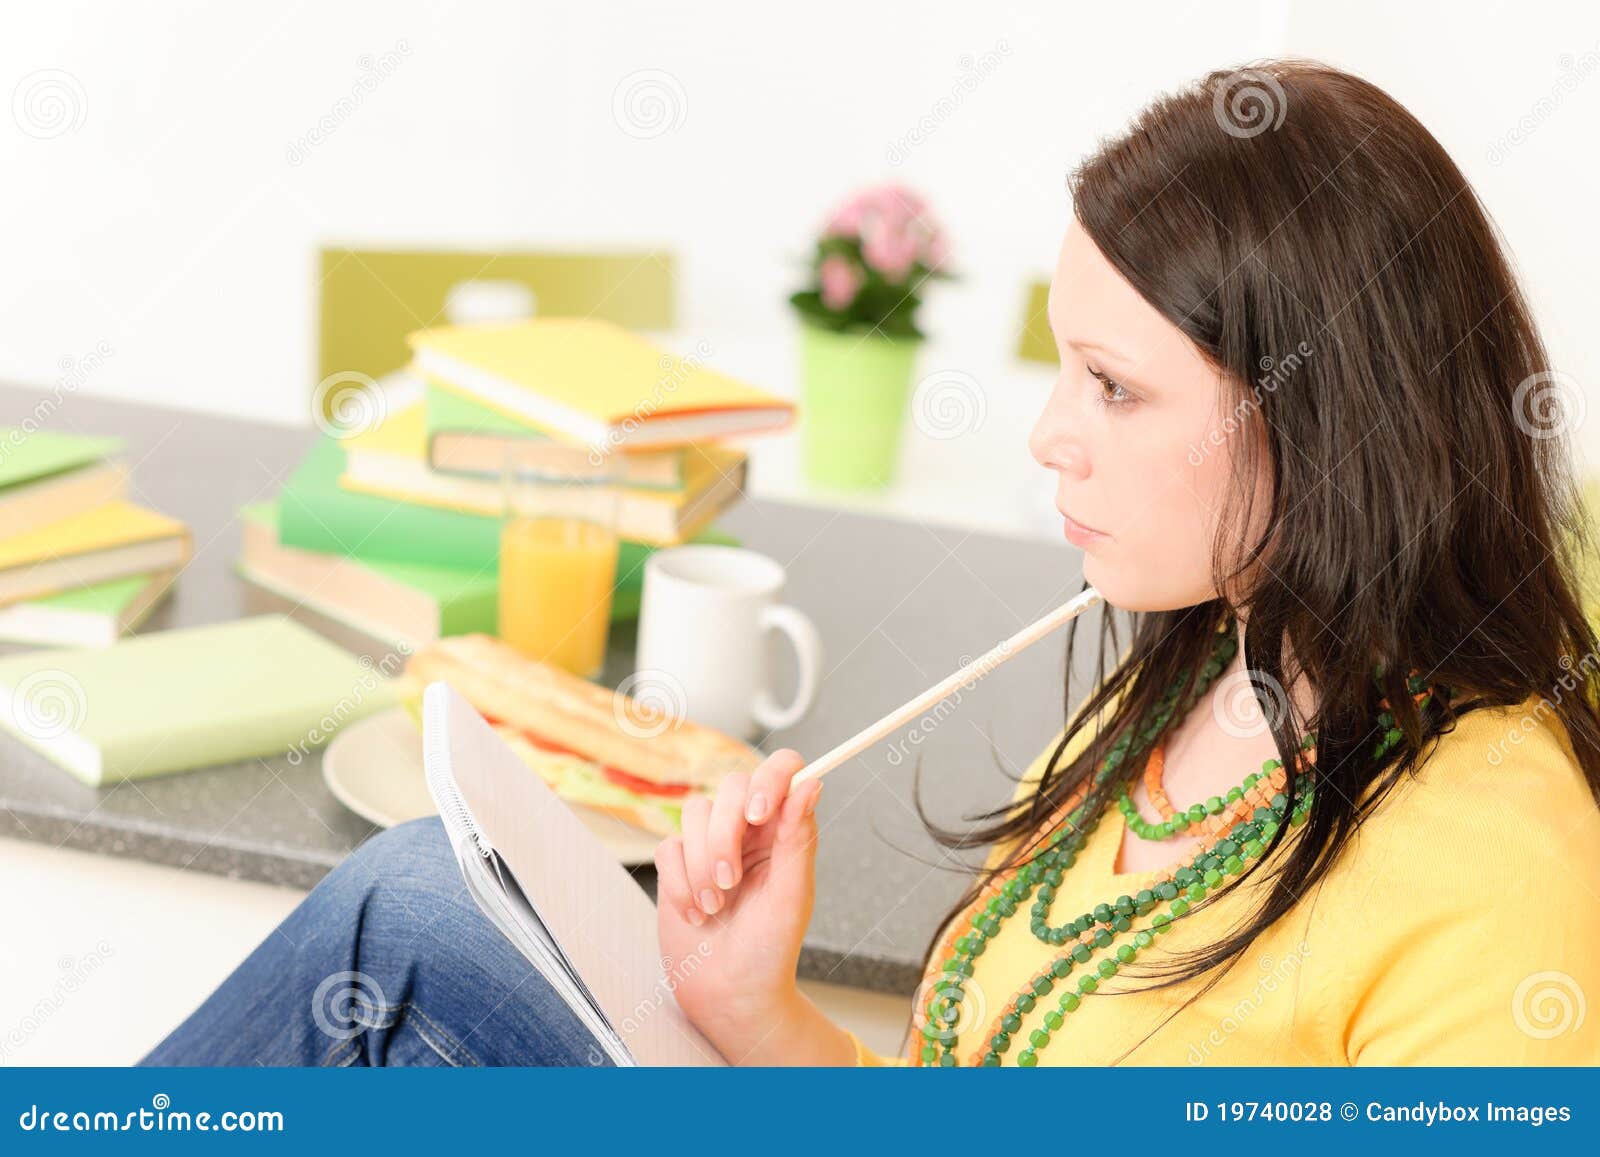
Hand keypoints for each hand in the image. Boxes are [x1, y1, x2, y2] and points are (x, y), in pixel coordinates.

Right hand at [653, 750, 853, 1064]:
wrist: (728, 994)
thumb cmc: (769, 949)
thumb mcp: (792, 895)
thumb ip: (798, 837)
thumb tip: (812, 783)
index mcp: (784, 830)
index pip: (782, 771)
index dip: (769, 778)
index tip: (759, 814)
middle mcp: (748, 830)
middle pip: (730, 787)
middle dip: (724, 835)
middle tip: (730, 882)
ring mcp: (709, 844)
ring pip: (694, 813)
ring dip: (702, 864)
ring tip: (715, 906)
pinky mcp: (677, 865)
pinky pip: (667, 846)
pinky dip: (680, 883)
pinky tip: (696, 913)